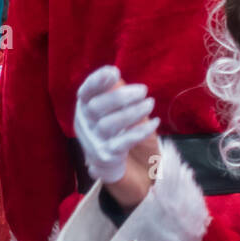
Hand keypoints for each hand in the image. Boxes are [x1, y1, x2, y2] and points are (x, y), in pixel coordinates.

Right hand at [74, 65, 158, 185]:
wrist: (120, 169)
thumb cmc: (119, 133)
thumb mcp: (116, 111)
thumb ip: (114, 93)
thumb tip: (113, 73)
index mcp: (84, 110)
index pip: (85, 93)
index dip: (96, 81)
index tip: (114, 72)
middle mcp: (84, 125)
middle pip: (96, 107)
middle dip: (120, 96)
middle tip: (143, 90)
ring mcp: (94, 142)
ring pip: (109, 124)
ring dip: (132, 112)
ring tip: (150, 103)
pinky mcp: (108, 157)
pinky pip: (124, 142)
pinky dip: (140, 131)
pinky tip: (155, 122)